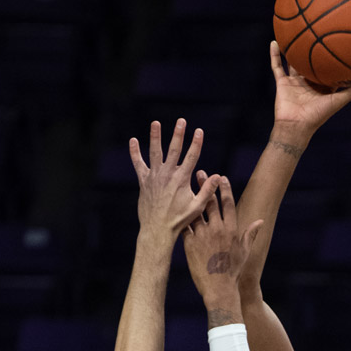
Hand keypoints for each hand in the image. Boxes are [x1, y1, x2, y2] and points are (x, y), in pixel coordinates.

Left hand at [129, 118, 213, 238]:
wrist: (158, 229)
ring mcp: (154, 177)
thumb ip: (207, 190)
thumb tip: (217, 176)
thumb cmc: (179, 220)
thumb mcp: (197, 206)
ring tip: (155, 123)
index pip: (192, 156)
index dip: (196, 142)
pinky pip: (138, 164)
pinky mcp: (144, 182)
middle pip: (174, 149)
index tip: (199, 130)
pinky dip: (135, 153)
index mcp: (182, 179)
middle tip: (181, 121)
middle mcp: (168, 174)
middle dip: (178, 134)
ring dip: (155, 137)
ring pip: (155, 152)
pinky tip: (133, 141)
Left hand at [183, 176, 263, 311]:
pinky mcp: (190, 243)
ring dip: (190, 197)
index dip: (224, 189)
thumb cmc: (233, 271)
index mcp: (231, 229)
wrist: (219, 288)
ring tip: (185, 186)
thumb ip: (250, 234)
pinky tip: (174, 206)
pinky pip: (184, 225)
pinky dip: (180, 215)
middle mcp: (217, 229)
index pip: (228, 204)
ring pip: (195, 211)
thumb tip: (260, 221)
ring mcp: (202, 235)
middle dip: (206, 186)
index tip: (221, 177)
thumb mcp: (244, 251)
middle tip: (201, 174)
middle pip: (210, 202)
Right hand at [268, 40, 350, 135]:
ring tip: (294, 32)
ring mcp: (295, 82)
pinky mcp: (282, 83)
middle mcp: (309, 83)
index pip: (329, 71)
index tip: (340, 45)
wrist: (296, 126)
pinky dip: (274, 55)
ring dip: (292, 50)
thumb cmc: (318, 115)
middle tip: (318, 32)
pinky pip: (277, 66)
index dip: (334, 60)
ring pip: (293, 62)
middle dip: (314, 51)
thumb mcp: (338, 101)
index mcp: (322, 87)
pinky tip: (274, 41)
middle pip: (311, 64)